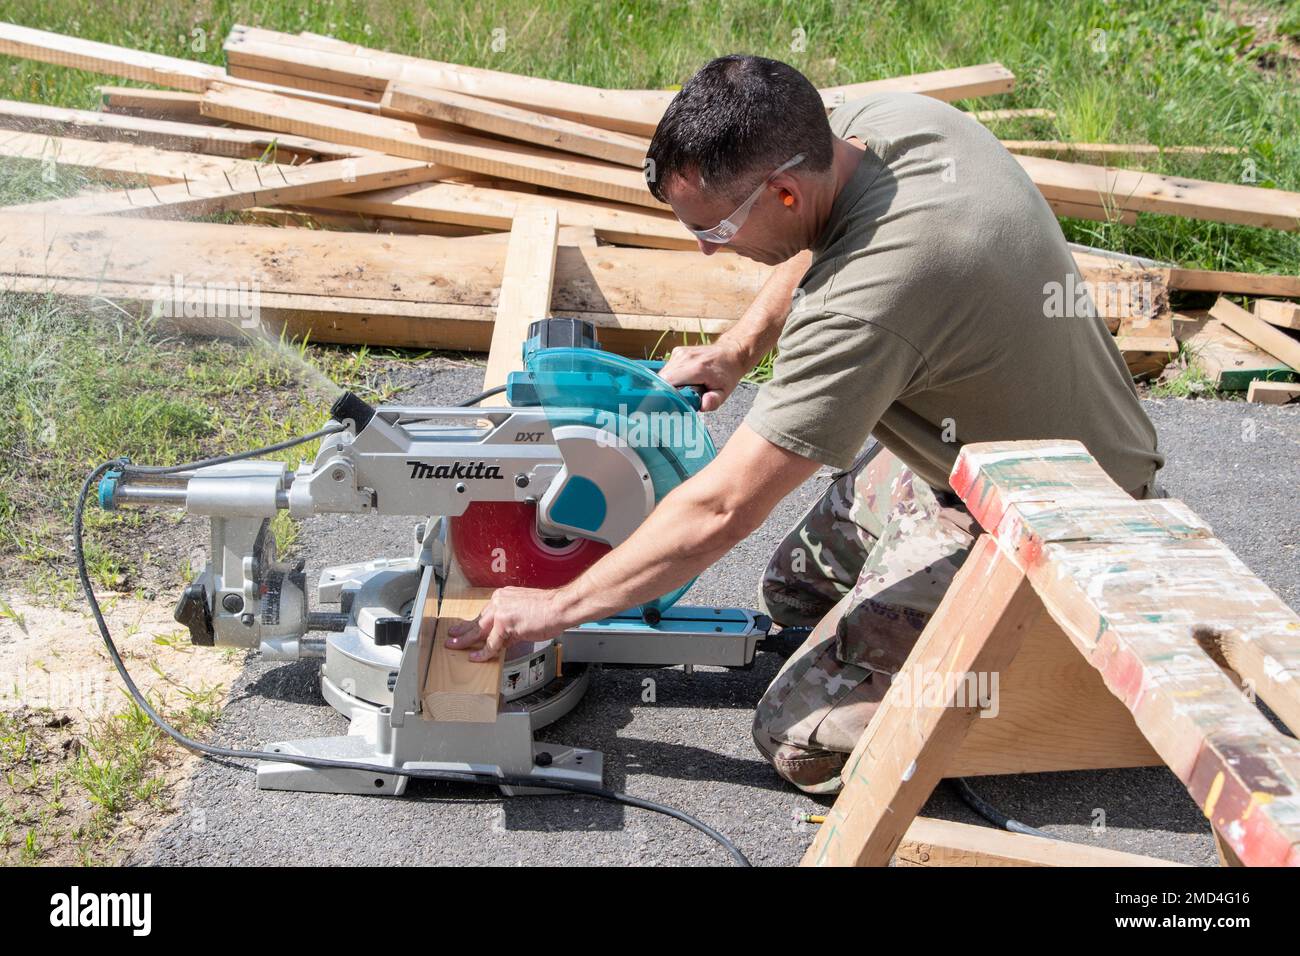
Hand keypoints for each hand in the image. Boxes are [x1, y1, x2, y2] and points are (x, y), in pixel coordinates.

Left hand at [444, 587, 571, 661]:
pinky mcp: (504, 624)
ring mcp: (500, 612)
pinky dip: (483, 652)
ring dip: (465, 640)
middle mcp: (499, 601)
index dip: (475, 624)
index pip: (485, 613)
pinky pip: (491, 643)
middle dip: (463, 630)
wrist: (559, 608)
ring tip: (454, 645)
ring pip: (478, 630)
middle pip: (477, 619)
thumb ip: (510, 625)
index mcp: (503, 597)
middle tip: (451, 635)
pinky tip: (475, 656)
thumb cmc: (548, 611)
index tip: (467, 628)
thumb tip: (503, 640)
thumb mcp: (524, 613)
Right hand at [659, 340, 748, 411]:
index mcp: (697, 368)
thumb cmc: (726, 374)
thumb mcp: (724, 392)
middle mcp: (685, 358)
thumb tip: (703, 406)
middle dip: (667, 392)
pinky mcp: (677, 352)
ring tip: (684, 388)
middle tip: (679, 399)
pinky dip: (672, 377)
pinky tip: (684, 380)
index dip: (664, 394)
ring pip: (663, 374)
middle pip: (662, 379)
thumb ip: (714, 401)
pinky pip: (667, 369)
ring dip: (669, 384)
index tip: (669, 403)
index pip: (668, 382)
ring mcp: (680, 353)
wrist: (730, 353)